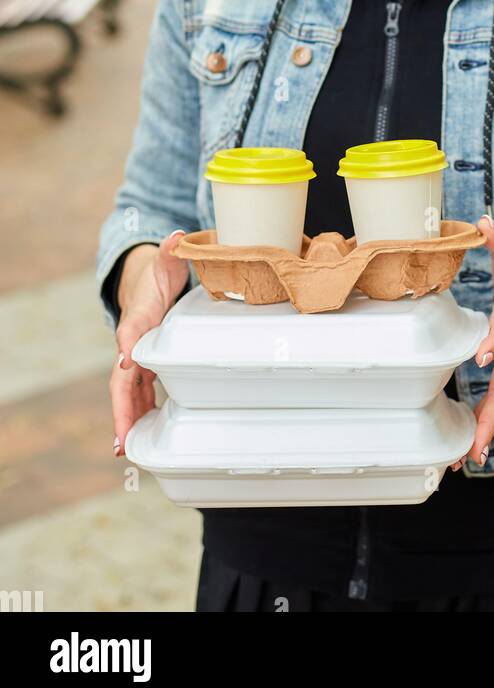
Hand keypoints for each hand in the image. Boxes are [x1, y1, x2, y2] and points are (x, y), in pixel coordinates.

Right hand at [110, 232, 189, 456]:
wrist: (145, 285)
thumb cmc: (158, 276)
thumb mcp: (166, 263)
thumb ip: (172, 251)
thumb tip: (177, 236)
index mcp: (139, 318)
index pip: (130, 331)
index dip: (128, 346)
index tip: (127, 363)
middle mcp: (132, 344)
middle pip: (122, 379)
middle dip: (121, 408)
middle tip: (121, 438)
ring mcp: (135, 360)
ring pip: (128, 394)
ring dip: (126, 420)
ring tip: (126, 451)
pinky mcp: (144, 369)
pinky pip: (138, 396)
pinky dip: (137, 417)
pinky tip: (140, 442)